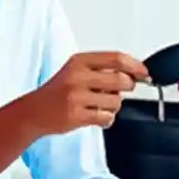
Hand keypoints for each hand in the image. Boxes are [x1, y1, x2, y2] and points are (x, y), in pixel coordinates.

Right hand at [27, 51, 148, 134]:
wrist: (34, 111)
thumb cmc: (58, 91)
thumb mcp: (76, 70)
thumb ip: (102, 69)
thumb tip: (134, 72)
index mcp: (80, 61)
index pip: (117, 58)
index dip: (136, 66)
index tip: (144, 73)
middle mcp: (78, 76)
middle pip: (121, 79)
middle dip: (128, 87)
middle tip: (120, 90)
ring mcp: (76, 96)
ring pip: (116, 101)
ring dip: (113, 106)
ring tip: (100, 105)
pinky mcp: (76, 115)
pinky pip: (106, 117)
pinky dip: (106, 119)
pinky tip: (96, 116)